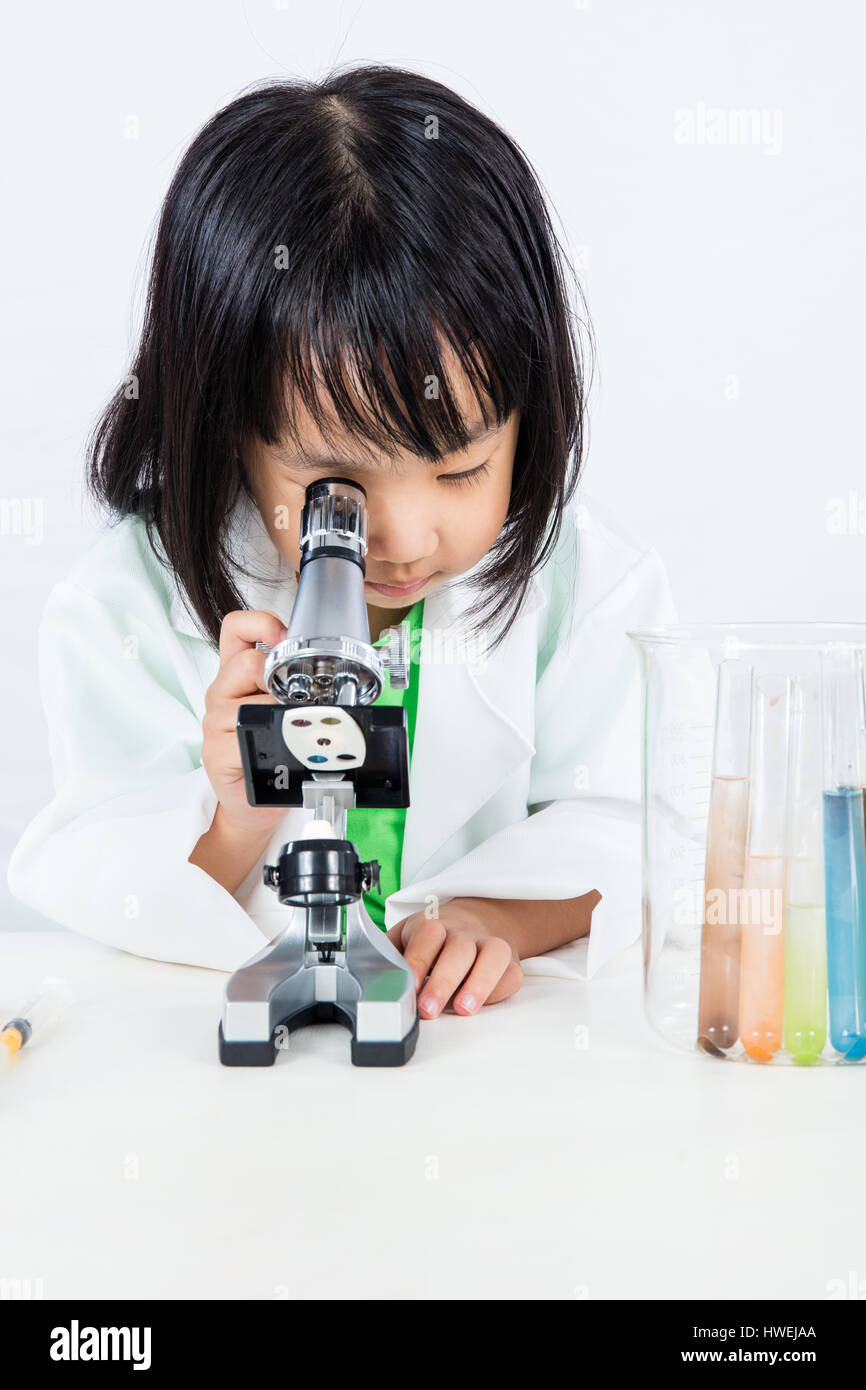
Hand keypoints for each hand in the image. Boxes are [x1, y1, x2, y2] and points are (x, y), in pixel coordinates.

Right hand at [201, 609, 289, 833]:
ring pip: (250, 699)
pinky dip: (270, 740)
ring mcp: (214, 722)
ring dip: (281, 714)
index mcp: (237, 677)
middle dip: (282, 678)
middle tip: (300, 701)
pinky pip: (243, 735)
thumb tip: (337, 682)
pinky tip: (279, 750)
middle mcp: (221, 693)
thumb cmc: (273, 756)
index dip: (262, 623)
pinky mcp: (215, 751)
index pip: (237, 629)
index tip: (285, 637)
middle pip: (248, 662)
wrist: (251, 805)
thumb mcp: (285, 713)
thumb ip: (297, 688)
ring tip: (294, 730)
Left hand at [386, 899, 523, 1017]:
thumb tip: (363, 976)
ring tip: (463, 1009)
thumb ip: (386, 955)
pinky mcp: (510, 963)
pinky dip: (498, 990)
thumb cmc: (433, 936)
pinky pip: (511, 975)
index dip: (417, 961)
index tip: (408, 985)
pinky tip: (483, 1004)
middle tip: (428, 1008)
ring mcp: (489, 944)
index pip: (427, 937)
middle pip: (458, 950)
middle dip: (443, 980)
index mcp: (433, 924)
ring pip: (493, 956)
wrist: (479, 917)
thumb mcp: (404, 937)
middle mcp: (464, 932)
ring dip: (479, 984)